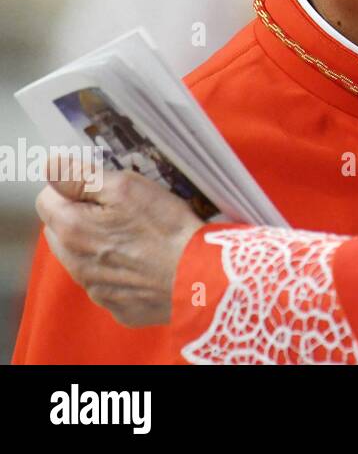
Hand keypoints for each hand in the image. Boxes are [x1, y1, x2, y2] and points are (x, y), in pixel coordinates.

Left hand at [36, 164, 203, 327]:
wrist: (198, 275)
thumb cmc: (165, 228)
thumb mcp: (126, 187)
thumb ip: (81, 177)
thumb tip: (51, 166)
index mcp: (72, 229)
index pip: (46, 200)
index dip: (70, 187)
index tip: (98, 186)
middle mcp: (75, 263)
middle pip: (60, 230)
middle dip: (80, 216)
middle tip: (117, 209)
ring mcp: (95, 288)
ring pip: (82, 257)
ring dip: (96, 244)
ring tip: (134, 235)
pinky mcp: (117, 305)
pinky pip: (106, 282)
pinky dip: (117, 270)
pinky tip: (143, 261)